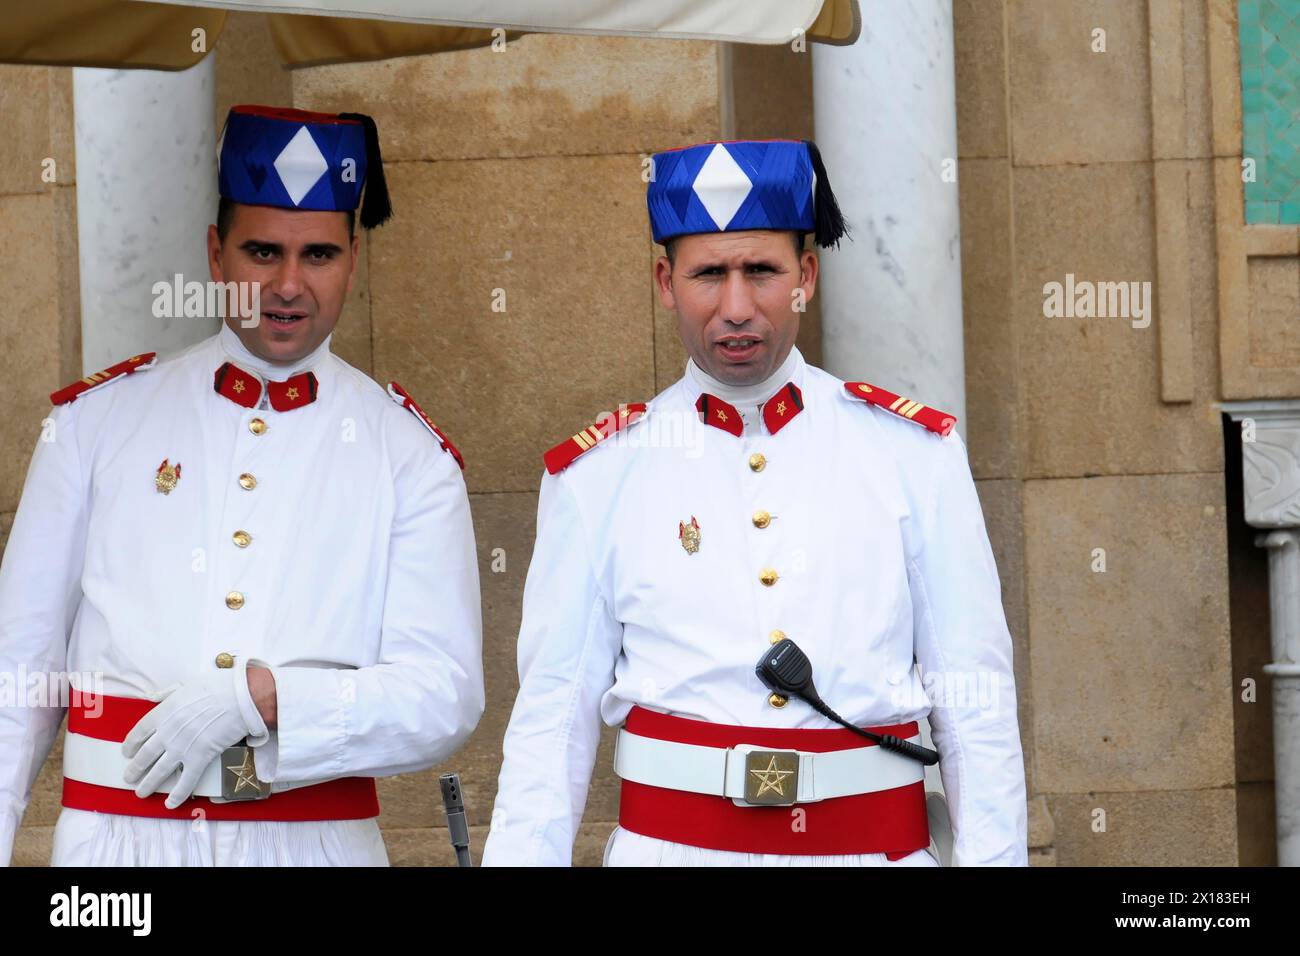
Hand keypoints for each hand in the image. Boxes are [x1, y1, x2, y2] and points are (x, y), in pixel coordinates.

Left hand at [122, 666, 263, 807]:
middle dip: (135, 769)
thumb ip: (168, 693)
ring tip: (141, 792)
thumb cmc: (217, 687)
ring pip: (159, 771)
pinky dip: (177, 795)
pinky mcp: (200, 758)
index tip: (127, 752)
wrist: (240, 698)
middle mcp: (167, 733)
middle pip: (144, 756)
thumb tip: (153, 697)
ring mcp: (182, 747)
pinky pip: (186, 781)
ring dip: (148, 784)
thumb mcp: (186, 684)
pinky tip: (170, 803)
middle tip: (129, 777)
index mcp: (163, 713)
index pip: (138, 733)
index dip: (130, 745)